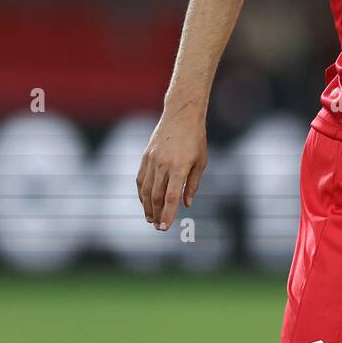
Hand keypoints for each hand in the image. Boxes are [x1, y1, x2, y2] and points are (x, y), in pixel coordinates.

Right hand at [136, 107, 206, 231]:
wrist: (181, 115)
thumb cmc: (196, 138)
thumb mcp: (201, 162)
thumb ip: (192, 184)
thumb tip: (186, 203)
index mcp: (180, 167)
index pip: (171, 197)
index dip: (167, 214)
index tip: (164, 228)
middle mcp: (163, 164)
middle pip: (156, 196)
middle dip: (156, 214)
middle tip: (158, 227)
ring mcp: (152, 160)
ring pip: (145, 189)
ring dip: (147, 206)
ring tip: (150, 218)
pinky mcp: (146, 156)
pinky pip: (141, 178)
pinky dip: (141, 192)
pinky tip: (145, 201)